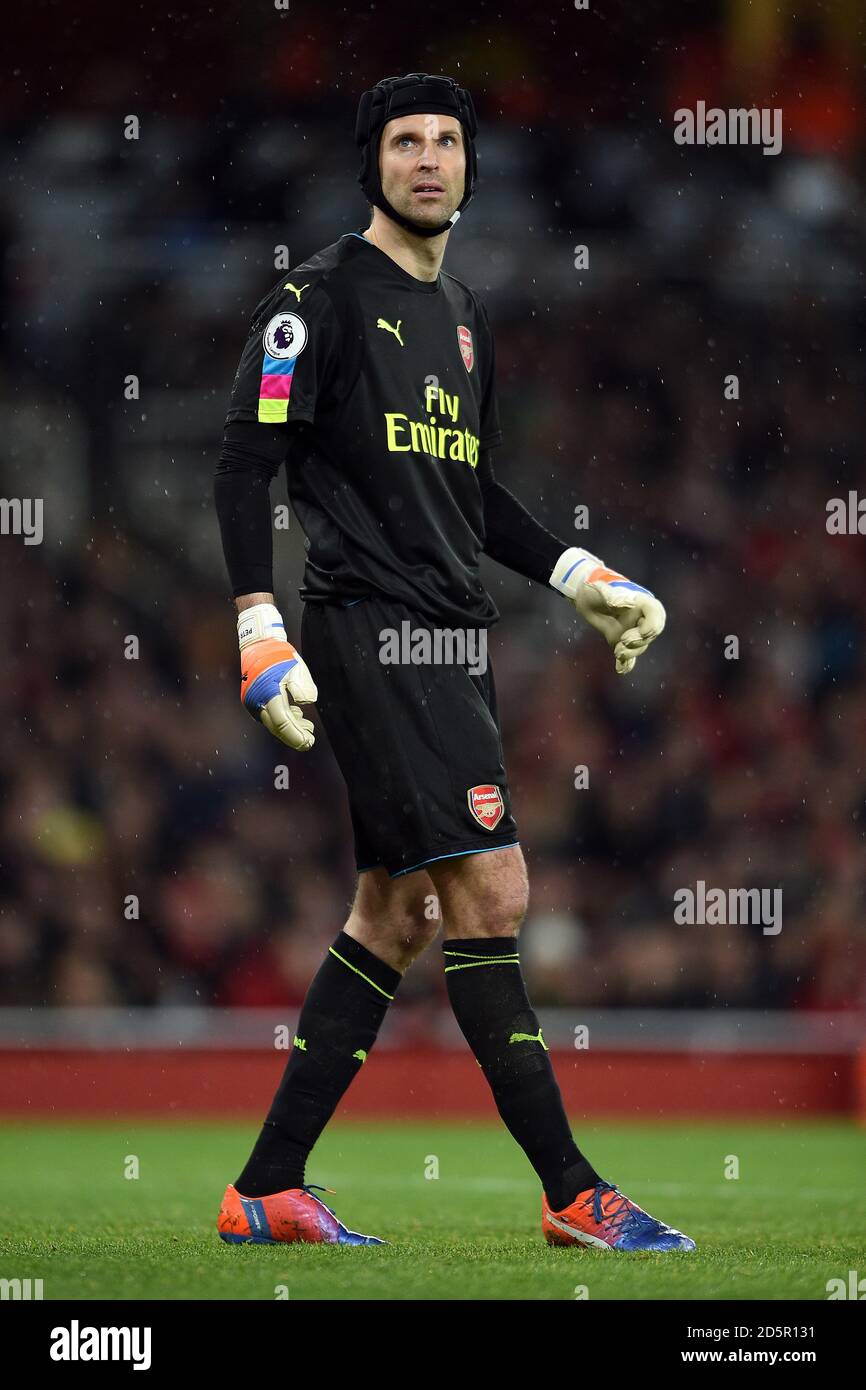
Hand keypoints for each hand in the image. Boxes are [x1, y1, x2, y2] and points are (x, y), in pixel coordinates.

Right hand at [237, 603, 317, 747]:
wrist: (258, 645)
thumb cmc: (278, 656)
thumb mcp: (296, 668)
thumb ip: (303, 686)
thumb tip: (307, 702)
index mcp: (268, 694)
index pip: (282, 723)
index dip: (296, 735)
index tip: (308, 741)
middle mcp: (257, 702)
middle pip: (277, 728)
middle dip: (294, 737)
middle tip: (309, 741)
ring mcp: (254, 702)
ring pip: (273, 723)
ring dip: (290, 728)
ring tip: (308, 728)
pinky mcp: (254, 700)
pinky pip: (270, 715)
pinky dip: (284, 719)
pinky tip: (297, 716)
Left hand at [550, 547, 665, 674]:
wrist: (586, 597)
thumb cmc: (595, 587)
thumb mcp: (601, 589)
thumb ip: (611, 595)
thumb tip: (618, 601)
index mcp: (641, 603)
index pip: (656, 615)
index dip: (650, 627)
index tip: (632, 633)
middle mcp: (640, 618)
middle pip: (649, 635)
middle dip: (639, 643)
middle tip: (622, 643)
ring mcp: (633, 631)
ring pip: (639, 647)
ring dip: (629, 653)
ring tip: (616, 651)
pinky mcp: (623, 642)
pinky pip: (630, 656)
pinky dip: (626, 664)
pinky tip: (621, 669)